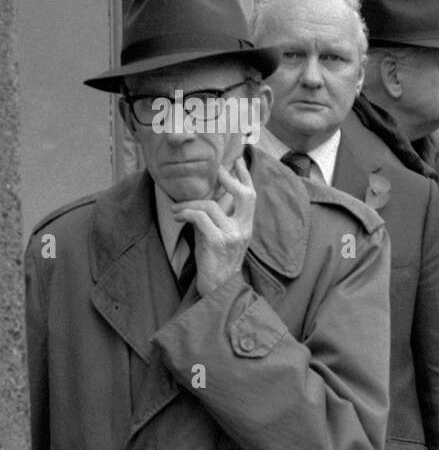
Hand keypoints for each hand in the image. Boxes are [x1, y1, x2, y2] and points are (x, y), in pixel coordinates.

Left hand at [171, 156, 254, 296]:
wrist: (218, 288)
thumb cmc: (216, 263)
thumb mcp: (222, 238)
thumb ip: (221, 219)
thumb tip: (206, 201)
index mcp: (247, 227)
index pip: (251, 196)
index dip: (245, 177)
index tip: (238, 161)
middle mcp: (244, 229)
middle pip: (245, 195)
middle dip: (229, 178)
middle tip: (216, 169)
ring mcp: (233, 235)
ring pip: (210, 206)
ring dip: (188, 204)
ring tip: (176, 210)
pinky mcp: (217, 241)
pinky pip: (200, 217)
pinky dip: (185, 213)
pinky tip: (177, 216)